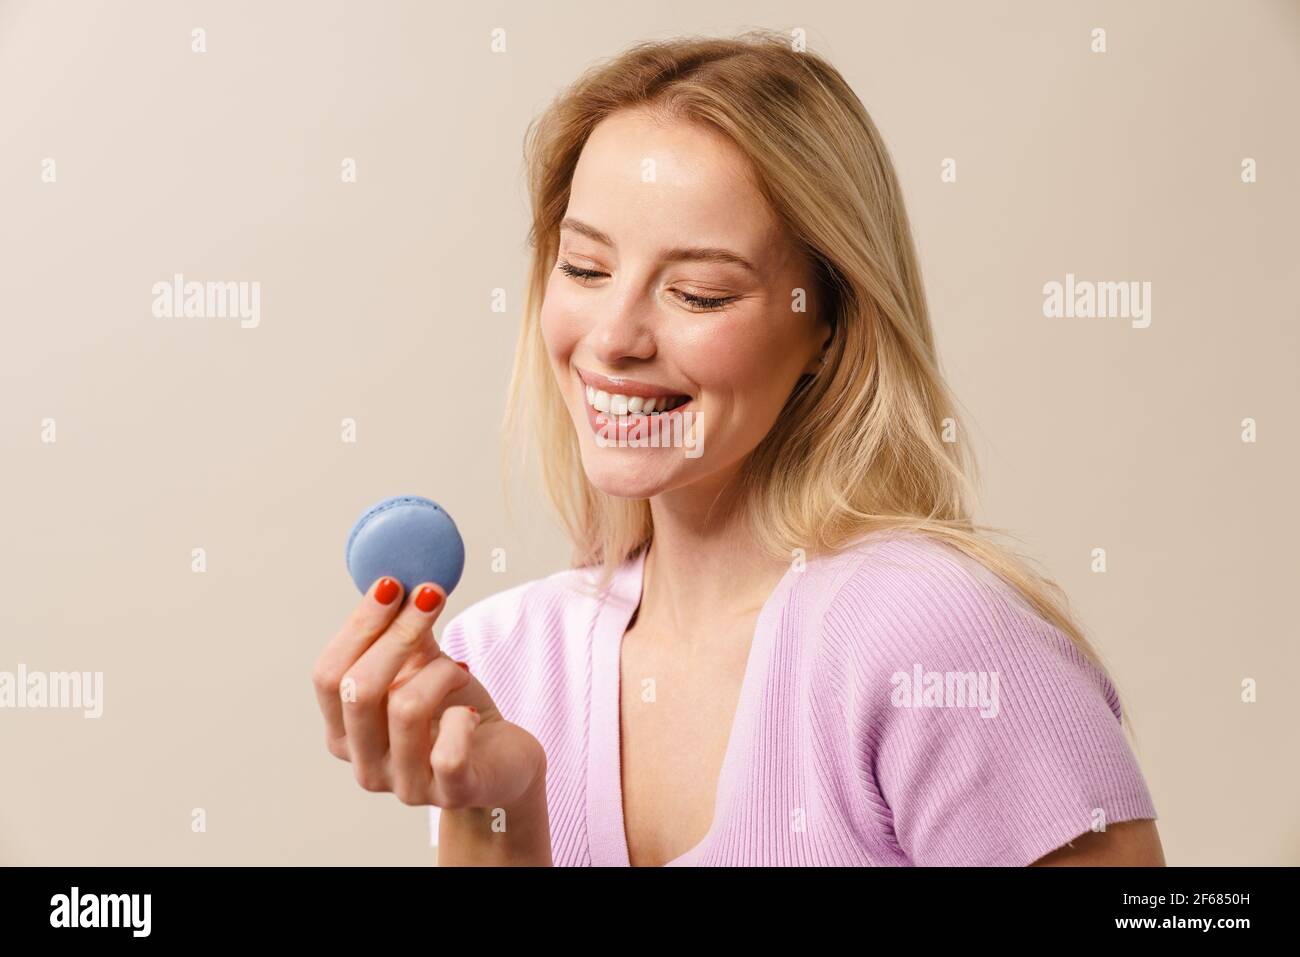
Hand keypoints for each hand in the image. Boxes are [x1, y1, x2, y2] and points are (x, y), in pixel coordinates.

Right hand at [312, 576, 546, 815]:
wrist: (502, 761)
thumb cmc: (454, 711)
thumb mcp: (423, 667)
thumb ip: (402, 633)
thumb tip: (394, 579)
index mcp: (343, 730)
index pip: (327, 675)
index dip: (358, 626)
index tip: (390, 583)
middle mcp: (364, 763)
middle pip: (357, 690)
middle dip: (395, 635)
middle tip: (430, 595)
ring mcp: (404, 785)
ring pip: (404, 709)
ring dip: (439, 673)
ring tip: (459, 670)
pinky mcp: (450, 793)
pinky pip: (448, 750)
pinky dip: (463, 718)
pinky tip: (472, 714)